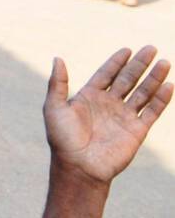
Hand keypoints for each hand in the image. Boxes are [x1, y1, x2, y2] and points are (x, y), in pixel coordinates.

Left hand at [44, 47, 172, 183]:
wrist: (79, 168)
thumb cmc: (63, 140)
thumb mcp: (54, 108)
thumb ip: (57, 84)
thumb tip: (57, 58)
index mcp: (89, 97)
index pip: (106, 74)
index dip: (116, 62)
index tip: (127, 50)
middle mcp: (108, 105)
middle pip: (128, 79)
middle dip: (139, 64)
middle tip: (151, 48)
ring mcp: (124, 117)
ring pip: (143, 93)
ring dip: (154, 78)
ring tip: (165, 62)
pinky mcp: (137, 130)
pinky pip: (152, 112)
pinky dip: (161, 99)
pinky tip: (168, 85)